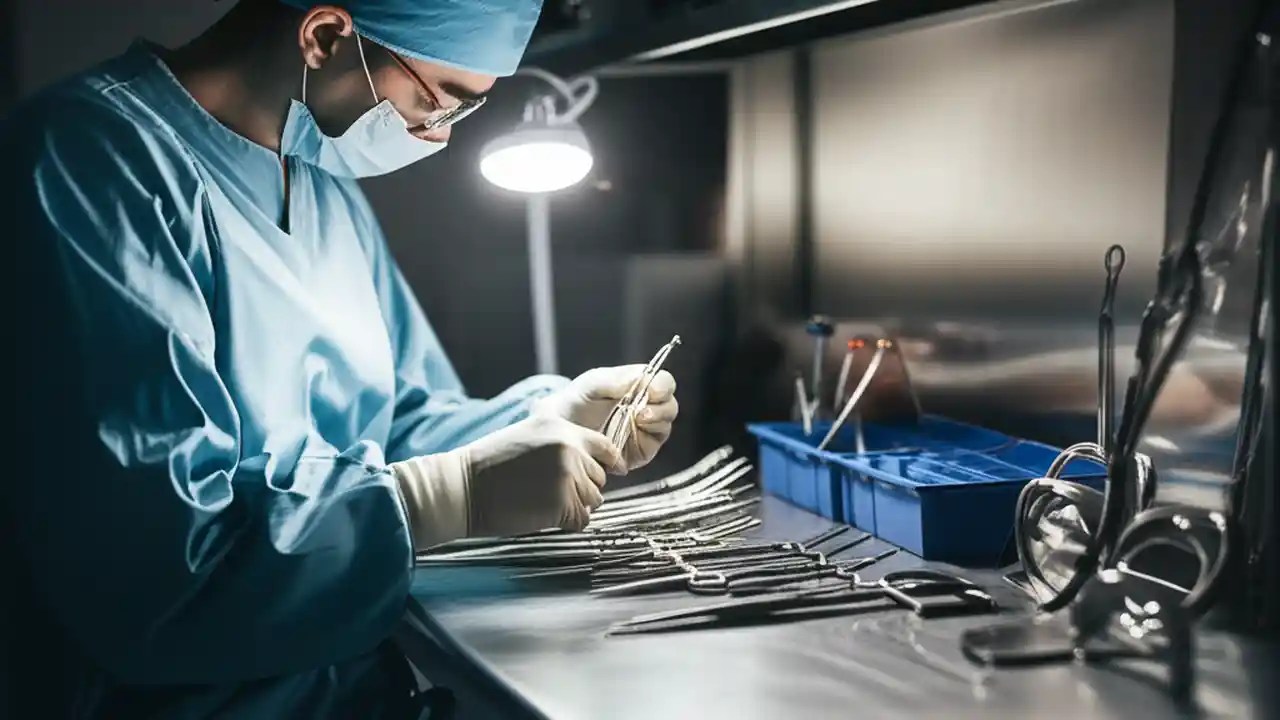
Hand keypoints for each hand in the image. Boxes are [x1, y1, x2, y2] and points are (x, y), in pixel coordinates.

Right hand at [391, 416, 625, 544]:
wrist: (463, 487)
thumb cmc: (489, 465)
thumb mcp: (528, 435)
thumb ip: (560, 442)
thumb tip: (590, 459)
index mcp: (563, 428)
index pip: (604, 446)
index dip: (610, 462)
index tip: (613, 471)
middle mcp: (571, 448)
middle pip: (599, 478)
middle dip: (581, 488)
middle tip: (550, 493)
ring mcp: (569, 476)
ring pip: (593, 500)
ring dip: (575, 506)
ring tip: (544, 503)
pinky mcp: (563, 504)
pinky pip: (582, 521)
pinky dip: (567, 524)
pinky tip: (545, 517)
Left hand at [534, 364, 678, 471]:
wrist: (563, 430)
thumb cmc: (578, 402)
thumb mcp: (591, 385)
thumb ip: (614, 380)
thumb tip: (640, 377)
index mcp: (640, 385)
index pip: (663, 382)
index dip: (662, 385)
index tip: (653, 390)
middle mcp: (648, 406)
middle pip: (670, 404)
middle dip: (661, 407)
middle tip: (642, 411)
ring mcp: (647, 429)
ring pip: (665, 424)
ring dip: (655, 422)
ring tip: (637, 420)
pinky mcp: (643, 450)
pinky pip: (654, 444)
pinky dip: (646, 439)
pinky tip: (630, 435)